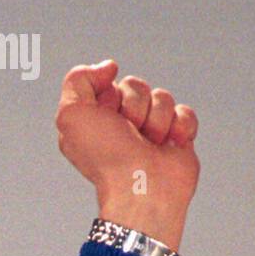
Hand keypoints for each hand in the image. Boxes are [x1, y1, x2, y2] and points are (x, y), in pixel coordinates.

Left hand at [56, 59, 198, 251]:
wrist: (143, 188)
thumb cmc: (106, 157)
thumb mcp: (71, 115)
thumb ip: (77, 80)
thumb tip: (106, 67)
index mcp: (92, 119)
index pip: (107, 82)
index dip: (109, 95)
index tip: (106, 116)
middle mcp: (118, 124)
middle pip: (136, 85)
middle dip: (135, 106)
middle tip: (129, 132)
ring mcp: (148, 130)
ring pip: (161, 96)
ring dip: (156, 119)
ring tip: (148, 145)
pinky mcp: (174, 137)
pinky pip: (184, 111)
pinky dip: (179, 126)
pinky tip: (169, 145)